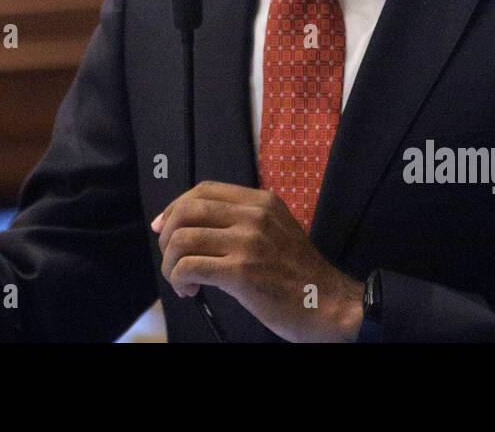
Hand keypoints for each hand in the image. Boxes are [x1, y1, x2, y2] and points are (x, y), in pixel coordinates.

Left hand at [151, 181, 365, 341]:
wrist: (329, 303)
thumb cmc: (299, 274)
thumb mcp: (276, 230)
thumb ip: (243, 222)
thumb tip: (194, 227)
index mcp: (261, 202)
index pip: (204, 190)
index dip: (175, 206)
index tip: (164, 226)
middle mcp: (253, 216)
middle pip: (187, 210)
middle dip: (167, 235)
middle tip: (171, 258)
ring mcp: (247, 243)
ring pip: (182, 239)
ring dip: (170, 263)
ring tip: (181, 281)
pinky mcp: (241, 273)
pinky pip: (190, 267)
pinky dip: (179, 279)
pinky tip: (189, 290)